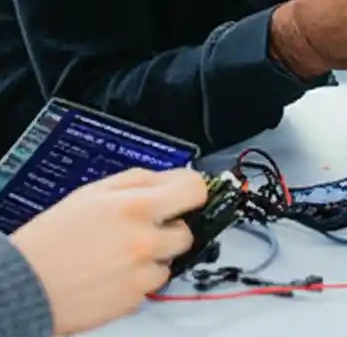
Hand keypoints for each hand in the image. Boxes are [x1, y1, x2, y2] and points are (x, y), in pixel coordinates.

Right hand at [10, 168, 207, 334]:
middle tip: (138, 230)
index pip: (194, 190)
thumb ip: (140, 181)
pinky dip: (138, 279)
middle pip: (186, 231)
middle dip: (167, 229)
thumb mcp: (93, 193)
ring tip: (117, 255)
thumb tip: (173, 177)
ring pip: (170, 260)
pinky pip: (151, 284)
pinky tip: (112, 273)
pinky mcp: (135, 299)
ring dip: (152, 257)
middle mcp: (144, 240)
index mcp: (135, 207)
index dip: (192, 191)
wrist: (23, 283)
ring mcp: (142, 272)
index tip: (187, 195)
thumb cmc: (52, 238)